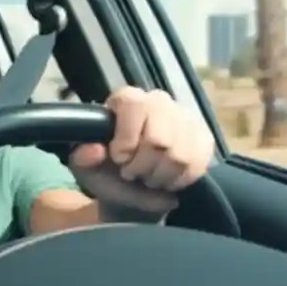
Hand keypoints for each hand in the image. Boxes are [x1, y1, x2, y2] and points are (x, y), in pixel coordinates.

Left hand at [69, 87, 214, 219]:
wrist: (133, 186)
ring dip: (159, 176)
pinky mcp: (203, 137)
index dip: (126, 138)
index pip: (133, 105)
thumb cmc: (107, 170)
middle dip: (142, 165)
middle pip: (159, 138)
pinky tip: (166, 180)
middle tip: (132, 174)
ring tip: (147, 178)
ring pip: (180, 154)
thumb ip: (83, 157)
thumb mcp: (86, 167)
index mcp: (127, 99)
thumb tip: (94, 150)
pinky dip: (178, 180)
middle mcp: (158, 101)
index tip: (118, 159)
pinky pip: (197, 163)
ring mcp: (185, 117)